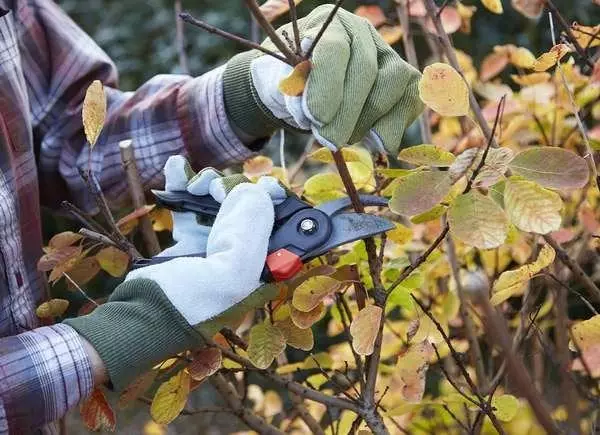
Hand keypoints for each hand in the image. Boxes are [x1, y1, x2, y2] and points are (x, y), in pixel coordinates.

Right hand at [65, 156, 284, 388]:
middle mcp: (240, 257)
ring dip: (207, 184)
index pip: (278, 227)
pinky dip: (182, 186)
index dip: (273, 201)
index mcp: (260, 269)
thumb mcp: (232, 274)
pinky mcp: (188, 243)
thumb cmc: (191, 305)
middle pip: (246, 209)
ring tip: (193, 183)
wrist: (142, 317)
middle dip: (233, 189)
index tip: (265, 184)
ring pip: (218, 204)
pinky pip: (190, 208)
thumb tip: (254, 191)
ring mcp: (214, 249)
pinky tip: (176, 167)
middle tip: (216, 188)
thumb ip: (250, 231)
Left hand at [223, 4, 423, 154]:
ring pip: (393, 82)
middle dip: (347, 112)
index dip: (326, 85)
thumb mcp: (283, 86)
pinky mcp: (405, 79)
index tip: (315, 118)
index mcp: (327, 24)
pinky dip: (394, 126)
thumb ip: (295, 94)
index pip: (333, 49)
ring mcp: (387, 54)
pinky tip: (375, 143)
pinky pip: (411, 99)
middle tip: (329, 141)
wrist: (307, 94)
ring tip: (345, 139)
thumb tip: (316, 115)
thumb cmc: (294, 85)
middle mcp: (362, 32)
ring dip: (368, 120)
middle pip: (366, 69)